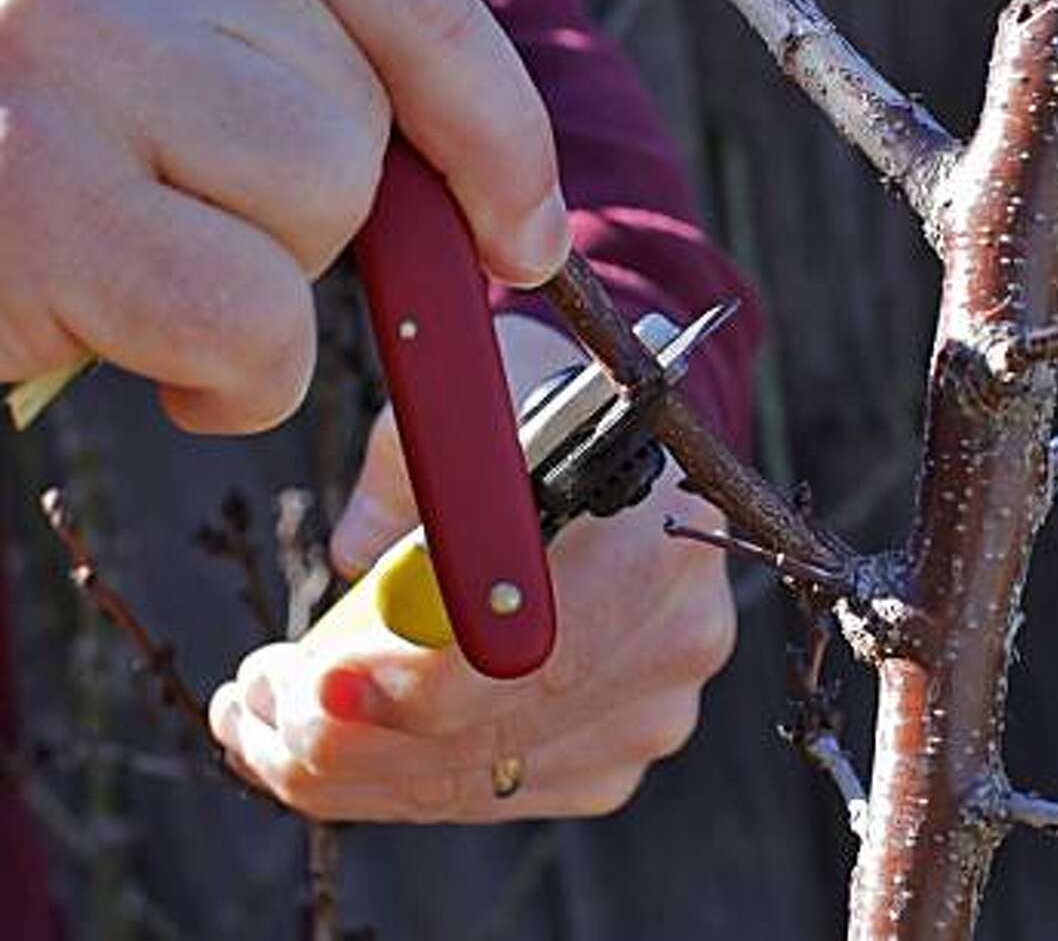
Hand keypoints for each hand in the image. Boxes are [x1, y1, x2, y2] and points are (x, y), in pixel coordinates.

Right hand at [0, 0, 568, 431]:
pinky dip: (226, 379)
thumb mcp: (128, 48)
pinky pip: (253, 323)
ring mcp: (60, 47)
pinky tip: (117, 343)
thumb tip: (491, 207)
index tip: (526, 231)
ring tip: (124, 273)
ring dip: (252, 292)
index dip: (497, 127)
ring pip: (320, 209)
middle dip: (301, 221)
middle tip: (166, 229)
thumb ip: (280, 67)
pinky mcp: (31, 191)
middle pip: (359, 121)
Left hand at [208, 316, 737, 820]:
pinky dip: (398, 782)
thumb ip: (415, 464)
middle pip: (494, 735)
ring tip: (262, 723)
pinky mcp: (619, 755)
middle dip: (344, 739)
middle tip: (249, 708)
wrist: (616, 446)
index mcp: (656, 537)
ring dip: (351, 769)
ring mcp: (656, 709)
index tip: (314, 682)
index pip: (533, 651)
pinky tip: (330, 745)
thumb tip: (354, 551)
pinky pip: (490, 793)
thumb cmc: (535, 407)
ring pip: (476, 780)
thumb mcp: (474, 394)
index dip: (414, 687)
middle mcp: (678, 636)